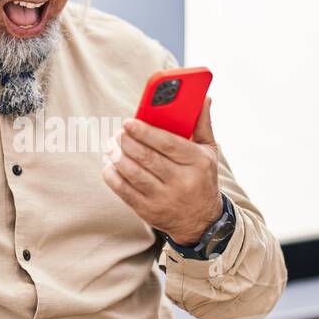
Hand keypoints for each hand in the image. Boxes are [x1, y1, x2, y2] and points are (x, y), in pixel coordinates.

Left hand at [102, 97, 222, 244]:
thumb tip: (204, 98)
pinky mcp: (149, 211)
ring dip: (118, 157)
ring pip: (134, 174)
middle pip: (148, 158)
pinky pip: (125, 191)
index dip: (146, 132)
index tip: (129, 122)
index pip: (168, 144)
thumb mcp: (209, 152)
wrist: (201, 221)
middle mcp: (182, 182)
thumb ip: (202, 124)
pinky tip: (109, 165)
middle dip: (127, 142)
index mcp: (197, 162)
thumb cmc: (201, 178)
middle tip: (117, 133)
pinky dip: (113, 177)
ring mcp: (164, 198)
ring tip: (111, 146)